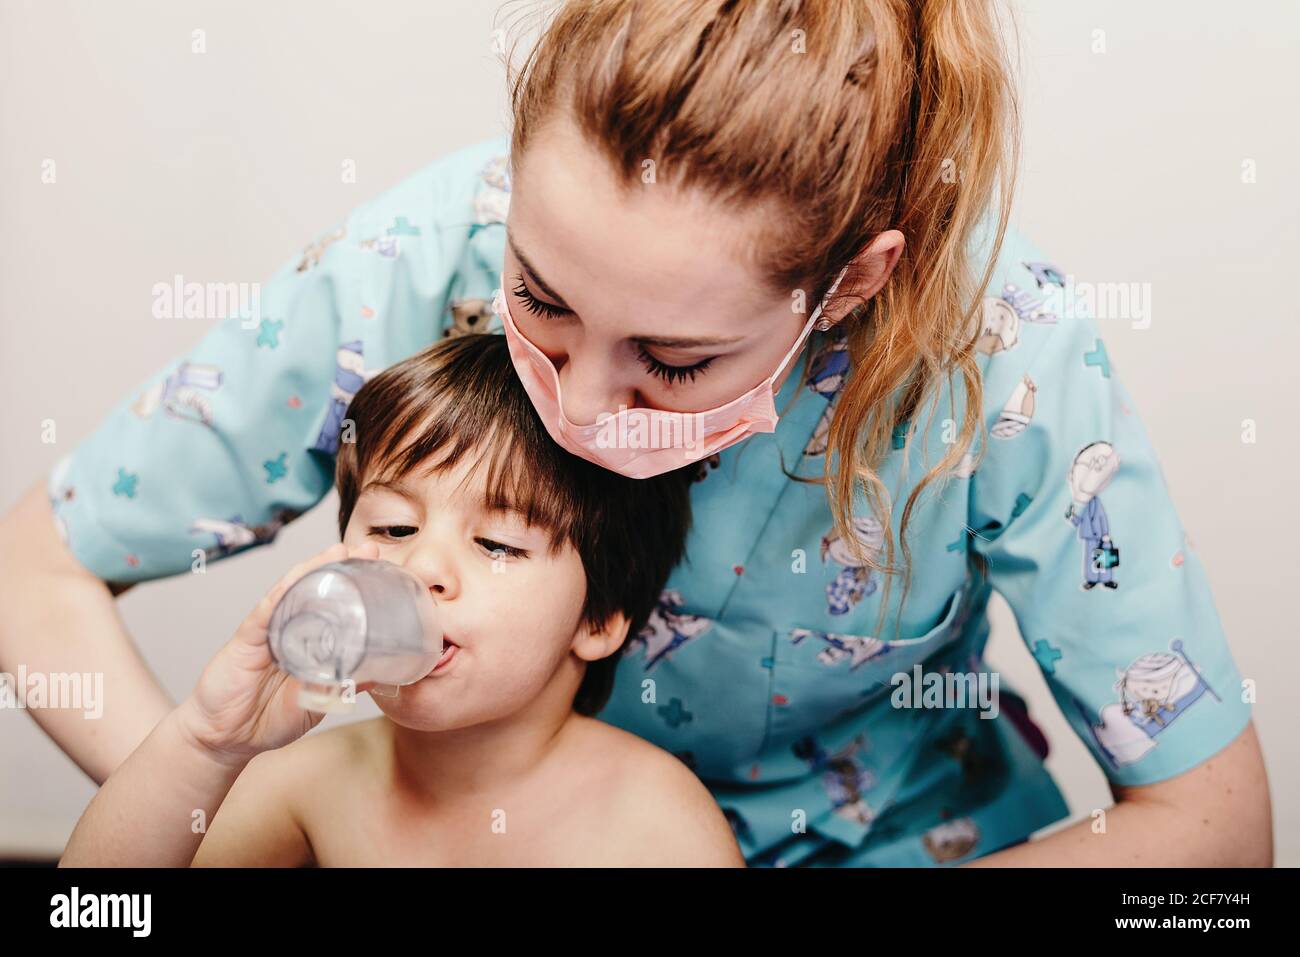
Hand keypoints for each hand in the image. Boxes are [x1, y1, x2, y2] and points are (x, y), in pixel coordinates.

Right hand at [177, 541, 381, 765]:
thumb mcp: (317, 703)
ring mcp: (268, 631)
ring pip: (292, 591)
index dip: (356, 586)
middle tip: (370, 549)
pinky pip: (266, 610)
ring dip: (315, 568)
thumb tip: (377, 675)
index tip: (383, 569)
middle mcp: (289, 630)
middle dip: (341, 567)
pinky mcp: (247, 639)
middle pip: (315, 590)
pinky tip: (299, 576)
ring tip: (340, 550)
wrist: (225, 740)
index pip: (334, 606)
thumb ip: (342, 687)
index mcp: (307, 643)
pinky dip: (282, 592)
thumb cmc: (268, 720)